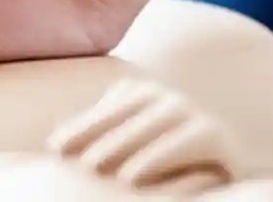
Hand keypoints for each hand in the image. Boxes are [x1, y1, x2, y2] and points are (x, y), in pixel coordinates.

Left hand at [47, 79, 240, 195]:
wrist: (219, 173)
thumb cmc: (159, 168)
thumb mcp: (125, 150)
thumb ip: (97, 136)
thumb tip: (54, 139)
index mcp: (141, 95)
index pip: (106, 111)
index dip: (80, 128)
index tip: (53, 148)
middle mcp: (168, 99)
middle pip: (128, 114)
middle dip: (96, 135)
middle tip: (72, 159)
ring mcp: (195, 113)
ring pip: (156, 124)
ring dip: (123, 145)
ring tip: (92, 166)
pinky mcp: (218, 137)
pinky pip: (188, 142)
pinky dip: (159, 157)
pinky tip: (131, 176)